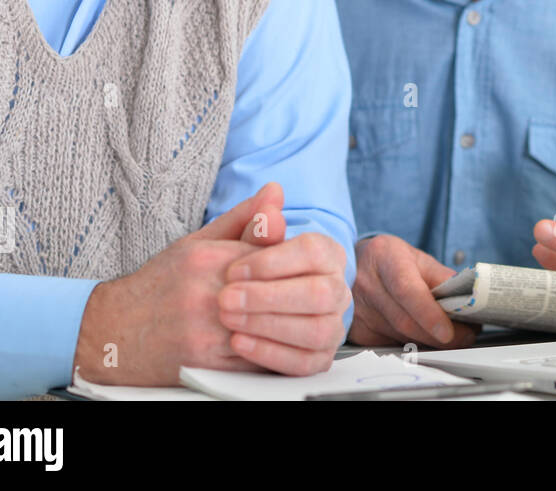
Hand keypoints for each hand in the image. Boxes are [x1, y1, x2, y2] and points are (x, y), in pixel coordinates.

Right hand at [75, 182, 347, 383]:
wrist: (111, 332)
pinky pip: (255, 360)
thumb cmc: (158, 285)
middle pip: (277, 294)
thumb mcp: (198, 241)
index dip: (295, 263)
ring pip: (271, 329)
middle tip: (320, 296)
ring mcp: (207, 333)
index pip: (272, 255)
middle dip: (301, 296)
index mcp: (210, 260)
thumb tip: (277, 192)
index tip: (308, 267)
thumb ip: (243, 220)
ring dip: (294, 327)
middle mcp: (209, 295)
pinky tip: (287, 343)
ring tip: (309, 319)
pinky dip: (275, 353)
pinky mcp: (206, 366)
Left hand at [216, 215, 351, 375]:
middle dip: (269, 297)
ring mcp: (331, 326)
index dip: (273, 261)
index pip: (313, 252)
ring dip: (269, 325)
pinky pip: (304, 362)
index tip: (234, 269)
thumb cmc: (229, 273)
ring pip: (316, 329)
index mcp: (325, 253)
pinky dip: (271, 353)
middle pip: (319, 293)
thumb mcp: (231, 243)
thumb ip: (253, 221)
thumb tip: (272, 194)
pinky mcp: (317, 358)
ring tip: (229, 320)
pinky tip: (239, 342)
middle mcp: (336, 289)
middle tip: (225, 299)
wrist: (219, 311)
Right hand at [349, 234, 478, 348]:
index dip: (428, 314)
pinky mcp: (358, 331)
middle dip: (439, 335)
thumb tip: (468, 300)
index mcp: (385, 258)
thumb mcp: (417, 258)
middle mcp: (367, 284)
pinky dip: (413, 344)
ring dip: (429, 341)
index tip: (448, 332)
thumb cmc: (390, 260)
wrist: (355, 264)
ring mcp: (359, 310)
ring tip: (451, 334)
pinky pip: (391, 345)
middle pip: (405, 321)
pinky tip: (423, 336)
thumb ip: (442, 278)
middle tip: (466, 335)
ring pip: (400, 337)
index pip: (407, 290)